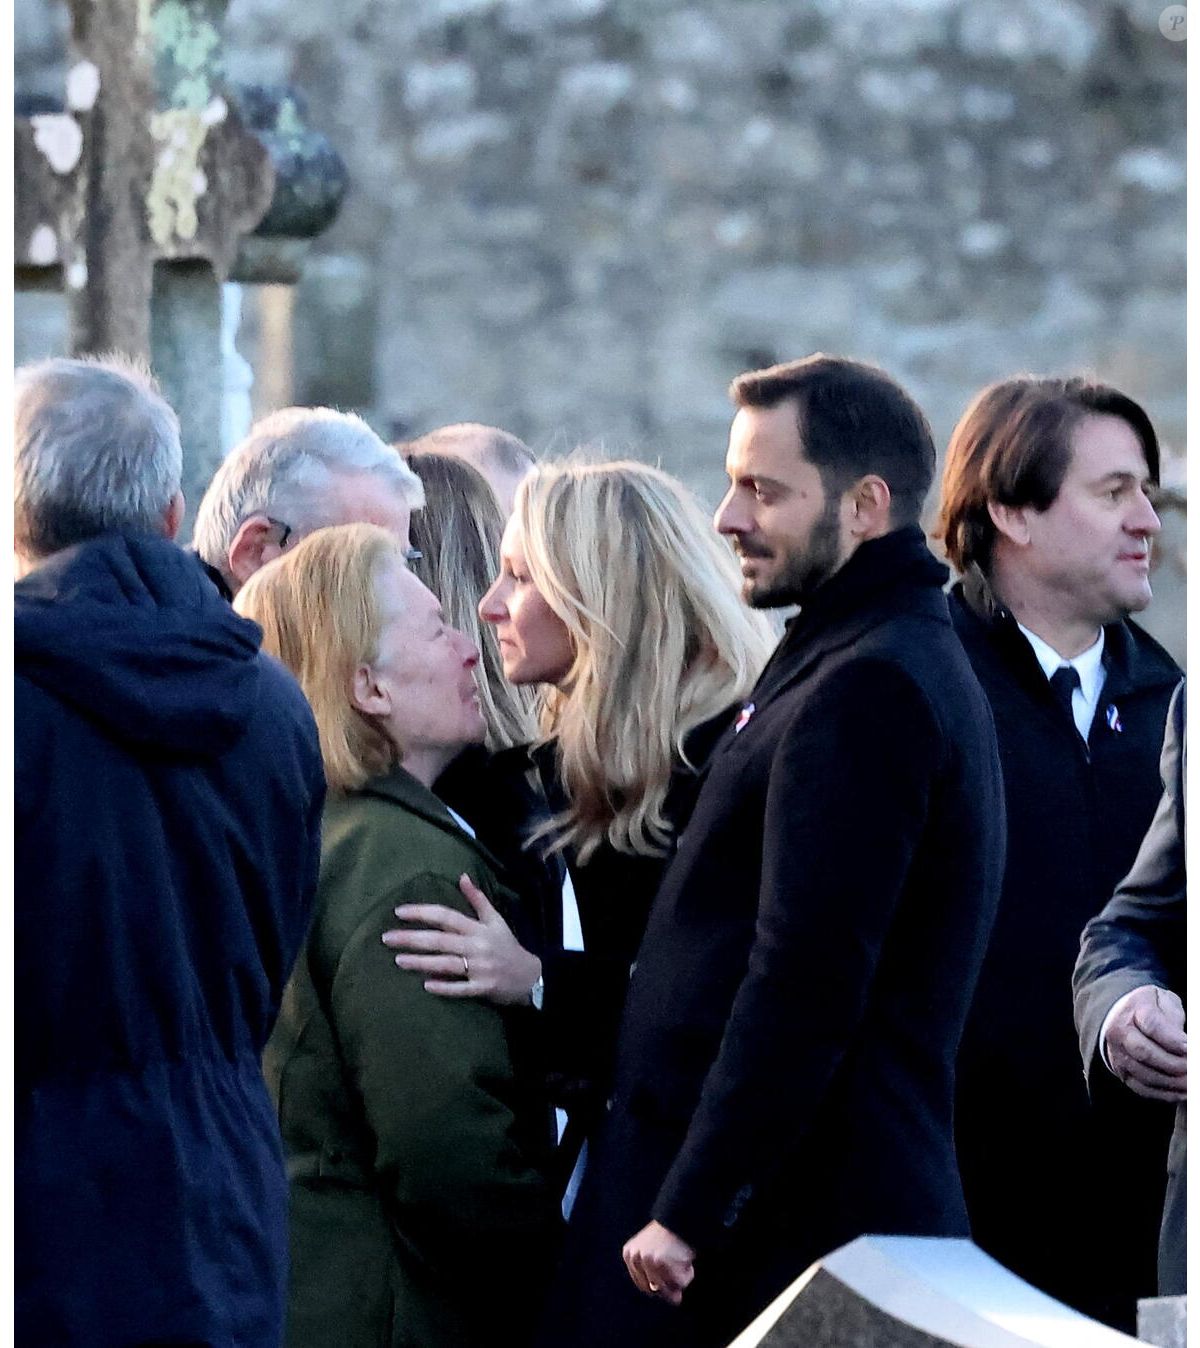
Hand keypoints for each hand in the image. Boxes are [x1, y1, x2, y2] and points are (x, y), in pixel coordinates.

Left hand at [382, 873, 541, 1005]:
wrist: (530, 976)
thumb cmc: (507, 946)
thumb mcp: (496, 919)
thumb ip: (477, 899)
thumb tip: (462, 876)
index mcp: (478, 928)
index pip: (446, 916)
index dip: (422, 913)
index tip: (399, 912)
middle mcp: (477, 946)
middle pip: (440, 940)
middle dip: (412, 938)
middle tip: (387, 938)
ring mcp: (480, 968)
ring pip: (446, 964)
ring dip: (421, 962)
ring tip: (398, 960)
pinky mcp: (483, 988)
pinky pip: (460, 988)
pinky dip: (444, 986)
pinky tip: (426, 985)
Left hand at [622, 1221, 695, 1305]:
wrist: (681, 1217)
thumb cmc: (670, 1235)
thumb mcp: (652, 1250)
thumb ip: (655, 1274)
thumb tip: (675, 1300)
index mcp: (629, 1254)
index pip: (643, 1286)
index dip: (659, 1286)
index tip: (669, 1279)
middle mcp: (635, 1257)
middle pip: (654, 1290)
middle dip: (669, 1285)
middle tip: (679, 1271)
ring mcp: (646, 1260)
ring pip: (668, 1288)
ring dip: (680, 1279)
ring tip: (683, 1262)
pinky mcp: (659, 1262)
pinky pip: (679, 1282)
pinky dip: (687, 1274)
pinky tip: (687, 1261)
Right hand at [1104, 985, 1186, 1102]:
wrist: (1121, 1018)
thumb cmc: (1150, 1009)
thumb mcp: (1164, 1002)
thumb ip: (1173, 1019)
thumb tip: (1184, 1043)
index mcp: (1133, 1010)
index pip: (1152, 1025)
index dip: (1173, 1040)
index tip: (1190, 1048)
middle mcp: (1120, 1034)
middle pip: (1145, 1053)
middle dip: (1175, 1064)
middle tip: (1193, 1068)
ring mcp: (1118, 1055)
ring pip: (1146, 1074)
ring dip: (1173, 1083)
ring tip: (1192, 1084)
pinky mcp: (1123, 1073)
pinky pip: (1144, 1089)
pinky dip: (1166, 1094)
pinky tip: (1183, 1093)